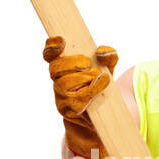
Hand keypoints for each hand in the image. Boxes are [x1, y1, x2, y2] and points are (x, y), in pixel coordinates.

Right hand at [43, 35, 118, 158]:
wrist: (103, 116)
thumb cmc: (101, 88)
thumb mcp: (108, 69)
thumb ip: (108, 57)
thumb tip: (102, 52)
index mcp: (63, 67)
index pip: (50, 54)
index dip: (51, 47)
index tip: (61, 42)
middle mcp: (58, 81)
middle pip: (55, 68)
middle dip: (72, 63)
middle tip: (88, 65)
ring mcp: (60, 97)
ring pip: (64, 84)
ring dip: (83, 79)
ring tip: (100, 78)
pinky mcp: (68, 111)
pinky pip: (75, 100)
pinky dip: (91, 91)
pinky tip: (102, 86)